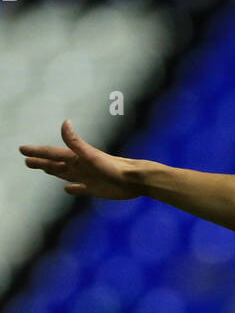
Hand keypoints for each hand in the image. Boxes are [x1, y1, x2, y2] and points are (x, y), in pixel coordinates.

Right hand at [19, 119, 141, 199]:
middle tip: (26, 160)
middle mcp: (80, 167)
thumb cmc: (114, 168)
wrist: (135, 180)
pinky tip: (68, 190)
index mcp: (76, 158)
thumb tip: (65, 122)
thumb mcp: (92, 155)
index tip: (22, 149)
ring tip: (42, 169)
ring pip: (65, 174)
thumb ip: (76, 142)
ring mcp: (88, 178)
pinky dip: (73, 189)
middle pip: (55, 164)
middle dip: (40, 162)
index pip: (52, 154)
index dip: (37, 152)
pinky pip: (80, 189)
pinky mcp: (96, 189)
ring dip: (53, 171)